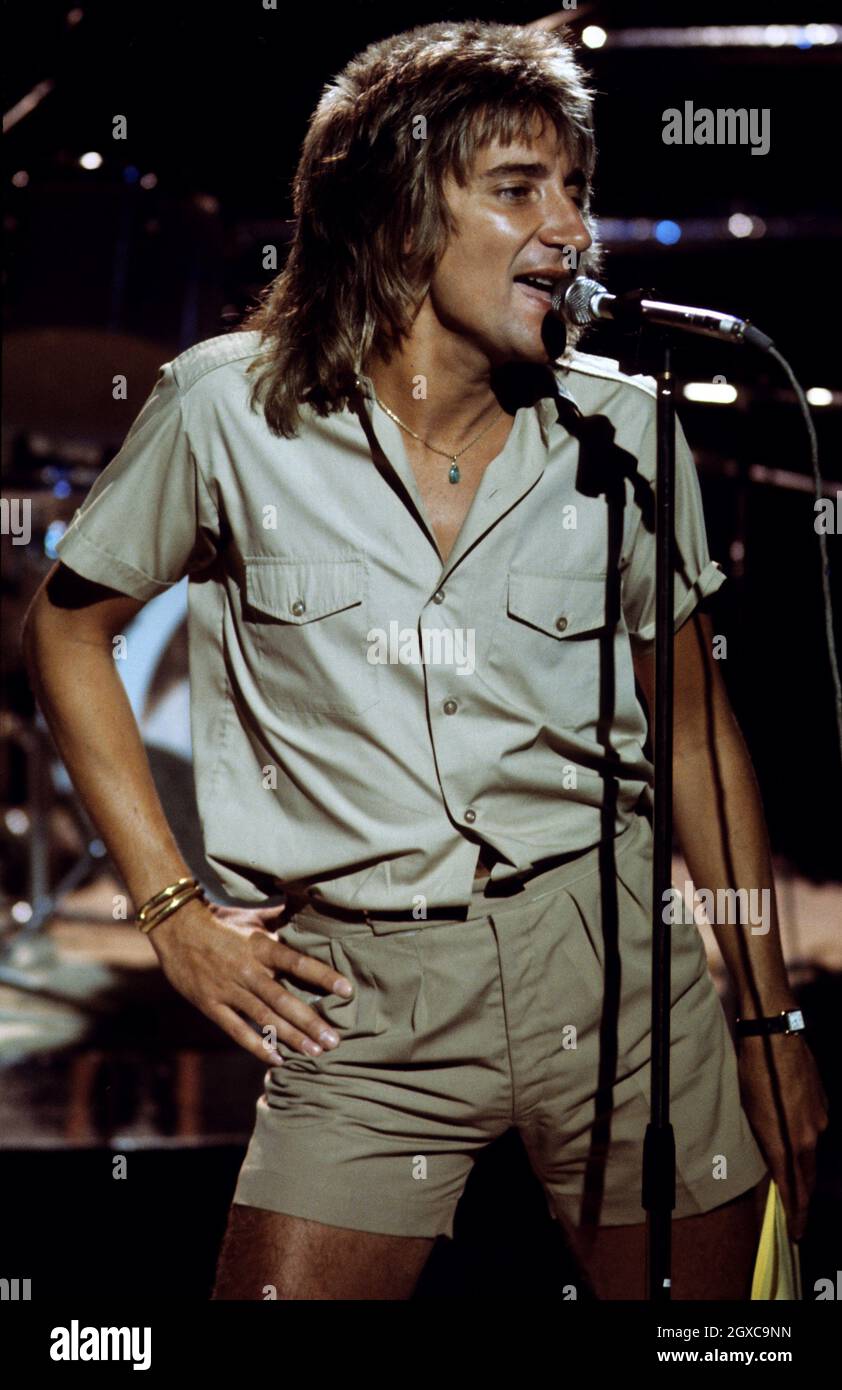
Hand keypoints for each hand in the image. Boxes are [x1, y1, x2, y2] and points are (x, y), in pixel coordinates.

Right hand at [146, 897, 353, 1065]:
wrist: (176, 929)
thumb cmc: (221, 924)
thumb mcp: (252, 920)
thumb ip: (280, 921)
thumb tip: (308, 901)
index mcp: (260, 947)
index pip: (297, 962)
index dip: (322, 976)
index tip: (346, 991)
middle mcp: (247, 970)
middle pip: (284, 998)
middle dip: (311, 1021)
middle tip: (334, 1040)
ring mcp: (228, 989)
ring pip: (265, 1017)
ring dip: (291, 1036)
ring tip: (315, 1052)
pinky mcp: (211, 1005)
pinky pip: (237, 1030)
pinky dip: (257, 1045)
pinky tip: (277, 1059)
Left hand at [736, 1031, 829, 1240]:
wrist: (775, 1036)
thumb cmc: (754, 1072)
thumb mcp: (750, 1111)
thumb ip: (765, 1142)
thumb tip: (773, 1161)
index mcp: (787, 1142)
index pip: (793, 1188)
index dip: (796, 1213)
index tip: (797, 1233)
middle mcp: (809, 1137)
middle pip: (807, 1178)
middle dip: (804, 1202)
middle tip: (800, 1222)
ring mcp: (819, 1121)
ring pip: (812, 1154)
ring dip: (803, 1170)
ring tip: (796, 1187)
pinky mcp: (823, 1106)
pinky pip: (815, 1133)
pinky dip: (806, 1143)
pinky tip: (797, 1142)